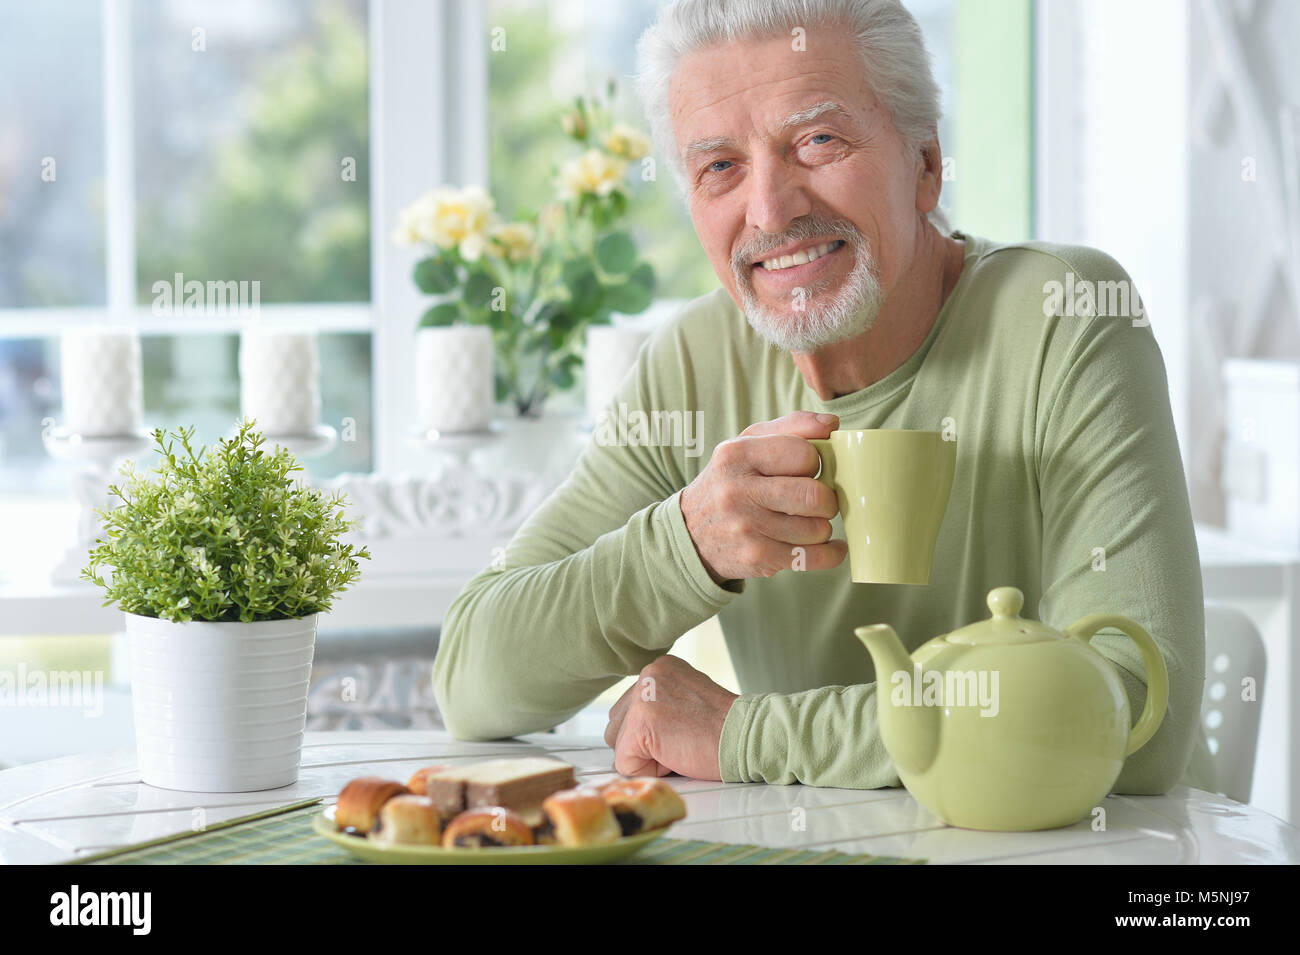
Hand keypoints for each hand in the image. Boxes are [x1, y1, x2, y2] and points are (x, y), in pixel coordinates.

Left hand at [603, 655, 738, 779]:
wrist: (750, 736)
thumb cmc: (726, 729)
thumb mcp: (687, 701)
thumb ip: (659, 704)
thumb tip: (632, 730)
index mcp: (659, 668)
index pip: (630, 710)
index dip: (654, 734)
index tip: (685, 729)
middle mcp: (647, 674)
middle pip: (617, 725)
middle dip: (643, 745)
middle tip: (683, 740)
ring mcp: (642, 696)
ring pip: (618, 743)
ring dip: (646, 757)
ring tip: (680, 746)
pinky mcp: (641, 722)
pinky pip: (625, 762)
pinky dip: (650, 770)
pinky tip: (677, 755)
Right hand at [680, 410, 846, 583]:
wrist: (692, 533)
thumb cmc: (731, 482)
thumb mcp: (749, 444)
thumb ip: (792, 427)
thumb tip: (832, 424)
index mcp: (737, 454)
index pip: (804, 454)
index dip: (814, 463)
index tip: (806, 471)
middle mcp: (737, 491)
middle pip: (814, 495)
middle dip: (828, 500)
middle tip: (820, 501)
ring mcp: (746, 527)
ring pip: (817, 529)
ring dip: (823, 527)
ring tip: (808, 522)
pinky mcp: (756, 557)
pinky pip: (814, 558)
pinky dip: (830, 554)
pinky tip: (829, 548)